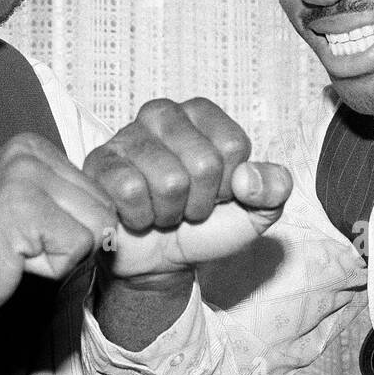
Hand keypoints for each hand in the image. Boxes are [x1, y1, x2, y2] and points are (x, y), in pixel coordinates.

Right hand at [0, 132, 115, 339]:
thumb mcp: (30, 214)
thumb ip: (71, 205)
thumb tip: (125, 220)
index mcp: (33, 147)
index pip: (104, 195)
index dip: (73, 231)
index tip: (24, 236)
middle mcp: (29, 150)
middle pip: (106, 211)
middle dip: (70, 244)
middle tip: (17, 249)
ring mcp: (23, 175)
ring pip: (97, 229)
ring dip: (60, 257)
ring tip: (14, 254)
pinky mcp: (20, 207)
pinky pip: (78, 250)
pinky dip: (49, 271)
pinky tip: (10, 262)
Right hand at [83, 97, 291, 278]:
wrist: (161, 260)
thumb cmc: (206, 225)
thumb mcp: (255, 212)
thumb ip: (274, 189)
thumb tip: (249, 179)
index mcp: (202, 114)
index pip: (233, 146)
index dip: (231, 185)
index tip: (218, 194)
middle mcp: (163, 114)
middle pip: (204, 164)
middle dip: (201, 203)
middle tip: (187, 207)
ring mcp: (127, 136)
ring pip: (169, 181)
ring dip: (171, 213)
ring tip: (163, 211)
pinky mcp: (99, 163)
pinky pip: (131, 191)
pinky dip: (142, 217)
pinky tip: (138, 214)